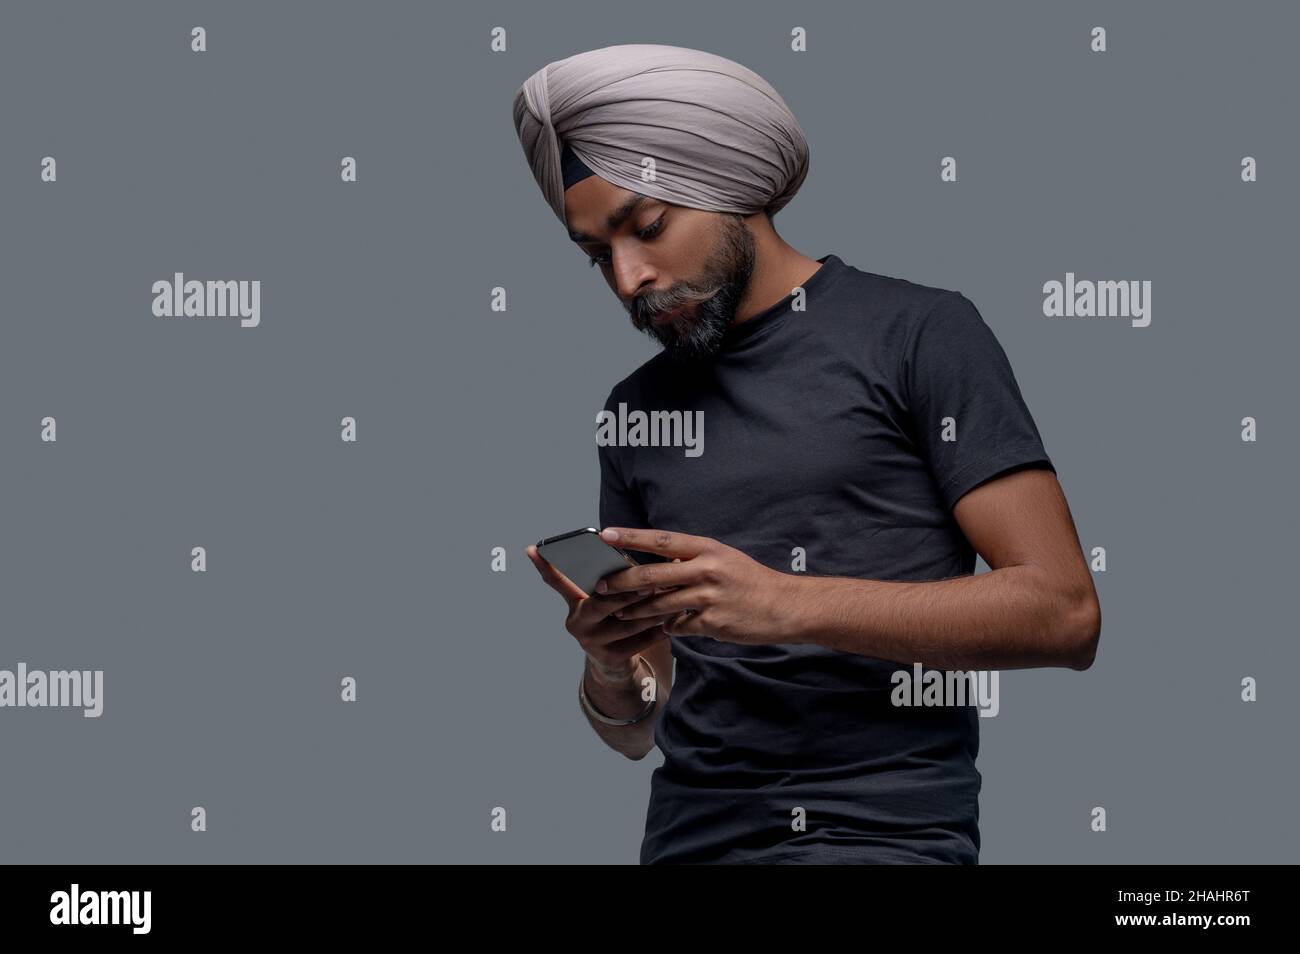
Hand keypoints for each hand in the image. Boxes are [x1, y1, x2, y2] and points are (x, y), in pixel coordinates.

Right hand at [525, 543, 677, 679]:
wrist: (617, 661)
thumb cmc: (618, 618)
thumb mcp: (612, 598)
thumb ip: (621, 579)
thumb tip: (652, 558)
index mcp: (575, 601)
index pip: (557, 581)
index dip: (544, 566)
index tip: (533, 549)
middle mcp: (576, 621)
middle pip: (599, 603)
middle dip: (625, 593)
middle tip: (647, 585)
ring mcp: (589, 642)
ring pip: (623, 623)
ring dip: (648, 612)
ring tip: (669, 602)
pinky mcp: (607, 658)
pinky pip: (635, 642)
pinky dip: (654, 632)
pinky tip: (668, 624)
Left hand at [592, 527, 798, 645]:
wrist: (786, 606)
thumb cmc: (751, 581)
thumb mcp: (724, 559)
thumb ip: (691, 561)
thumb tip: (659, 567)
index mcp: (707, 549)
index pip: (661, 540)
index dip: (631, 537)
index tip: (605, 534)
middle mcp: (706, 569)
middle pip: (652, 575)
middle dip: (621, 582)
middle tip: (600, 586)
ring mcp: (709, 597)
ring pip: (659, 605)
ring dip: (637, 611)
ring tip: (621, 613)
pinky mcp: (712, 623)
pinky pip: (679, 627)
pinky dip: (670, 628)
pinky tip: (667, 628)